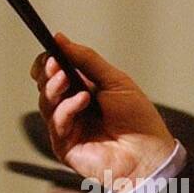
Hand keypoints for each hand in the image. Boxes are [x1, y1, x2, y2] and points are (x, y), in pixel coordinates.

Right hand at [30, 33, 174, 183]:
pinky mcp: (64, 146)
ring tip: (66, 79)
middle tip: (55, 64)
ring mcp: (67, 127)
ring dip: (54, 87)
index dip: (49, 62)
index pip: (55, 73)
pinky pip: (56, 123)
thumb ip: (86, 60)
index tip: (51, 51)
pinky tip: (82, 100)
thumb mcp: (115, 80)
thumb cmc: (138, 121)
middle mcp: (72, 108)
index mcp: (83, 90)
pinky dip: (67, 108)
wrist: (148, 153)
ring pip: (45, 103)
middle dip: (48, 73)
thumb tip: (61, 40)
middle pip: (45, 86)